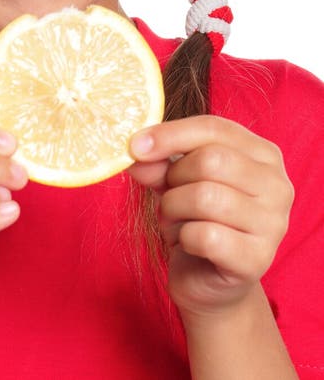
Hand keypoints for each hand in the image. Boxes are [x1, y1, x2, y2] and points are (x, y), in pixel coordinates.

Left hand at [127, 115, 293, 318]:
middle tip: (168, 197)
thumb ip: (158, 163)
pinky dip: (184, 237)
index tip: (134, 145)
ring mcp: (273, 223)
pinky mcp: (259, 259)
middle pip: (210, 161)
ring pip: (206, 197)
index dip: (171, 134)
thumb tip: (137, 151)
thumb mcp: (175, 181)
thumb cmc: (196, 220)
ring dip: (174, 209)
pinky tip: (189, 244)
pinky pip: (206, 236)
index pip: (214, 128)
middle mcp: (277, 185)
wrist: (209, 283)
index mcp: (262, 154)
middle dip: (174, 178)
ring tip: (175, 221)